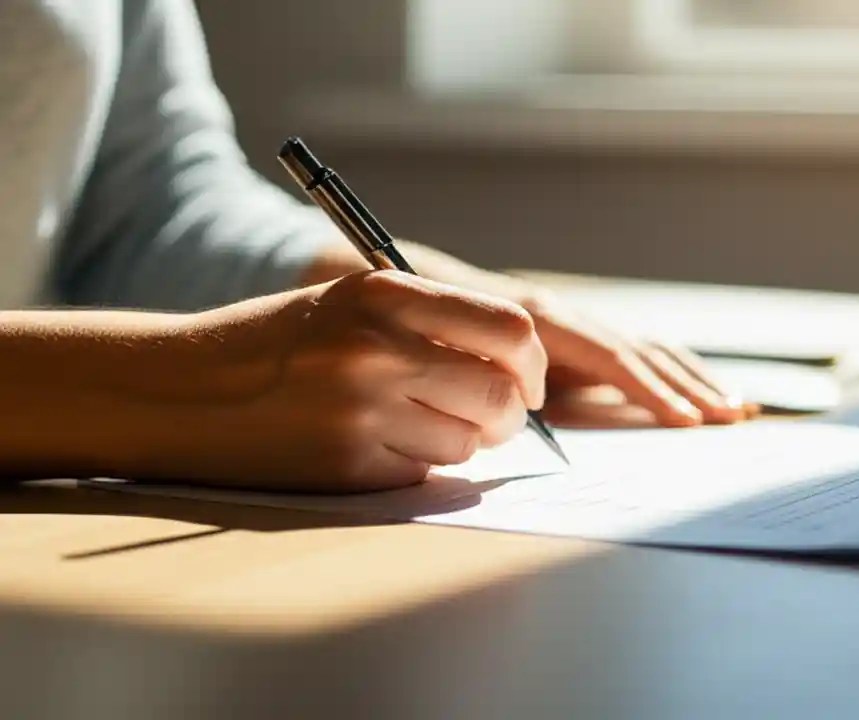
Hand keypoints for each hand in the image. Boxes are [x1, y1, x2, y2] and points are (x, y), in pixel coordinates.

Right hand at [65, 272, 545, 491]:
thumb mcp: (353, 303)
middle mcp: (379, 348)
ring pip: (469, 443)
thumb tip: (523, 375)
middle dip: (507, 416)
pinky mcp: (346, 465)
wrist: (177, 388)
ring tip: (408, 423)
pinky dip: (414, 465)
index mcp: (386, 294)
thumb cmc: (277, 343)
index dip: (532, 365)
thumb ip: (435, 324)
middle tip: (488, 418)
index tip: (527, 382)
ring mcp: (362, 410)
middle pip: (501, 396)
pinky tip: (369, 444)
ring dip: (457, 442)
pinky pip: (422, 473)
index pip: (511, 329)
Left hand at [302, 243, 750, 426]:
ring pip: (645, 347)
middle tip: (731, 417)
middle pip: (641, 349)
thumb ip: (497, 383)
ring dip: (691, 378)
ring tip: (735, 408)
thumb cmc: (418, 328)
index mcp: (536, 318)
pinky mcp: (572, 335)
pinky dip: (669, 373)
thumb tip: (537, 416)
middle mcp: (563, 315)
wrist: (397, 289)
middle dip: (689, 384)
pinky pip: (632, 352)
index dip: (648, 390)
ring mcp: (572, 322)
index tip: (683, 421)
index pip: (609, 356)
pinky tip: (697, 392)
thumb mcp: (451, 352)